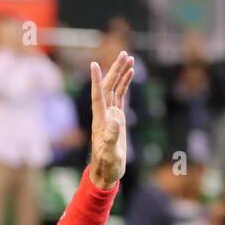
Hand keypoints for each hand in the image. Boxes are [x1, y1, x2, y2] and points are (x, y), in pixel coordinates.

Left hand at [87, 52, 135, 189]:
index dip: (96, 80)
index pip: (98, 96)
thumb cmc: (108, 165)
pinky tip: (130, 73)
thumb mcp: (110, 153)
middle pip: (108, 87)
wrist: (107, 171)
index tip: (94, 64)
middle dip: (115, 70)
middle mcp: (104, 114)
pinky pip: (120, 96)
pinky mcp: (117, 117)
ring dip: (120, 73)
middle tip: (124, 53)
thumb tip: (115, 120)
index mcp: (101, 120)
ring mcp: (110, 114)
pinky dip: (125, 83)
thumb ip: (111, 138)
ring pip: (114, 88)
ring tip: (129, 57)